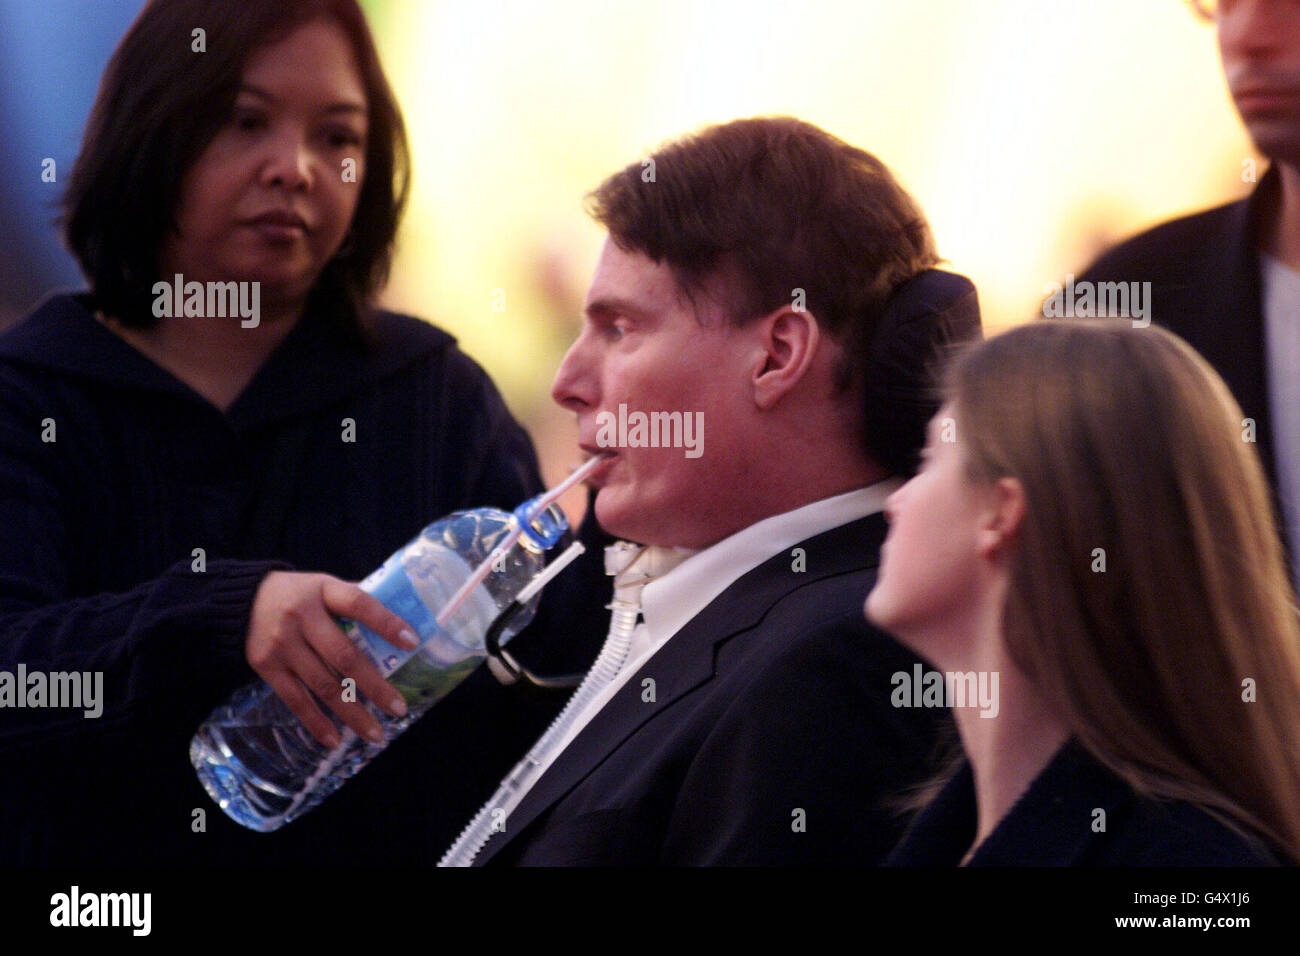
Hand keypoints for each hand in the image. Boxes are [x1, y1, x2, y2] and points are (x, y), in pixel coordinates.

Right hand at [245, 571, 418, 747]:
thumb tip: (401, 619)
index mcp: (323, 590)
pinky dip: (316, 722)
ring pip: (323, 684)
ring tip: (375, 733)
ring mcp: (282, 644)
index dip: (387, 622)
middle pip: (344, 656)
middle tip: (398, 709)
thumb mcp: (324, 585)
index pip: (359, 603)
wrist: (239, 600)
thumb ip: (353, 600)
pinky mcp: (266, 667)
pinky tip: (335, 740)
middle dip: (375, 686)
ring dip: (352, 713)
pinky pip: (295, 700)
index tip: (413, 642)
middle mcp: (302, 617)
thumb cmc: (297, 594)